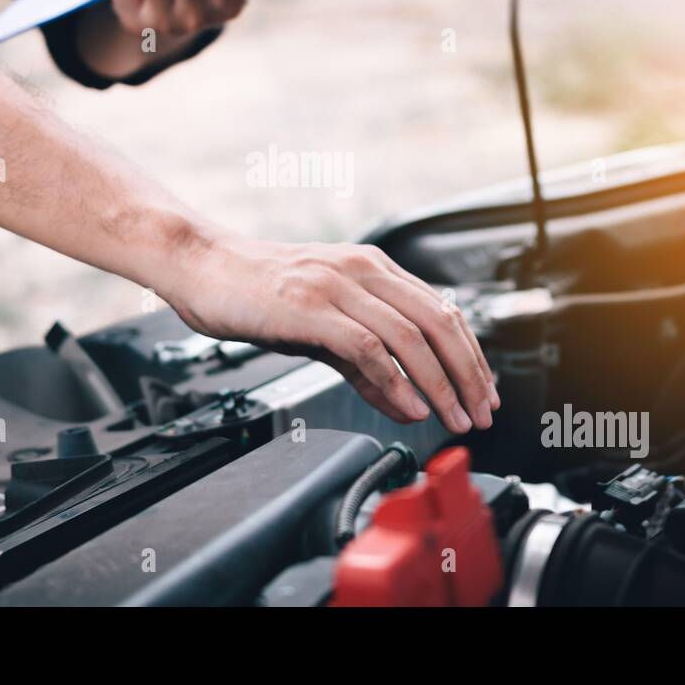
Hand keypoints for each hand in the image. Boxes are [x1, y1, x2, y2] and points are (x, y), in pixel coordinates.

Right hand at [162, 234, 499, 433]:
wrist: (200, 266)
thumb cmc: (256, 293)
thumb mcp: (321, 330)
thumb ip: (367, 366)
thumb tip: (410, 403)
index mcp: (372, 267)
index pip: (443, 310)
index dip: (471, 355)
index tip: (484, 392)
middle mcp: (361, 269)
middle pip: (438, 322)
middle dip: (468, 373)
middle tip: (480, 414)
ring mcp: (336, 285)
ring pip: (410, 335)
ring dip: (440, 383)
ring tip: (452, 418)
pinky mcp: (310, 306)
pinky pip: (367, 346)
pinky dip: (395, 380)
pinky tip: (409, 406)